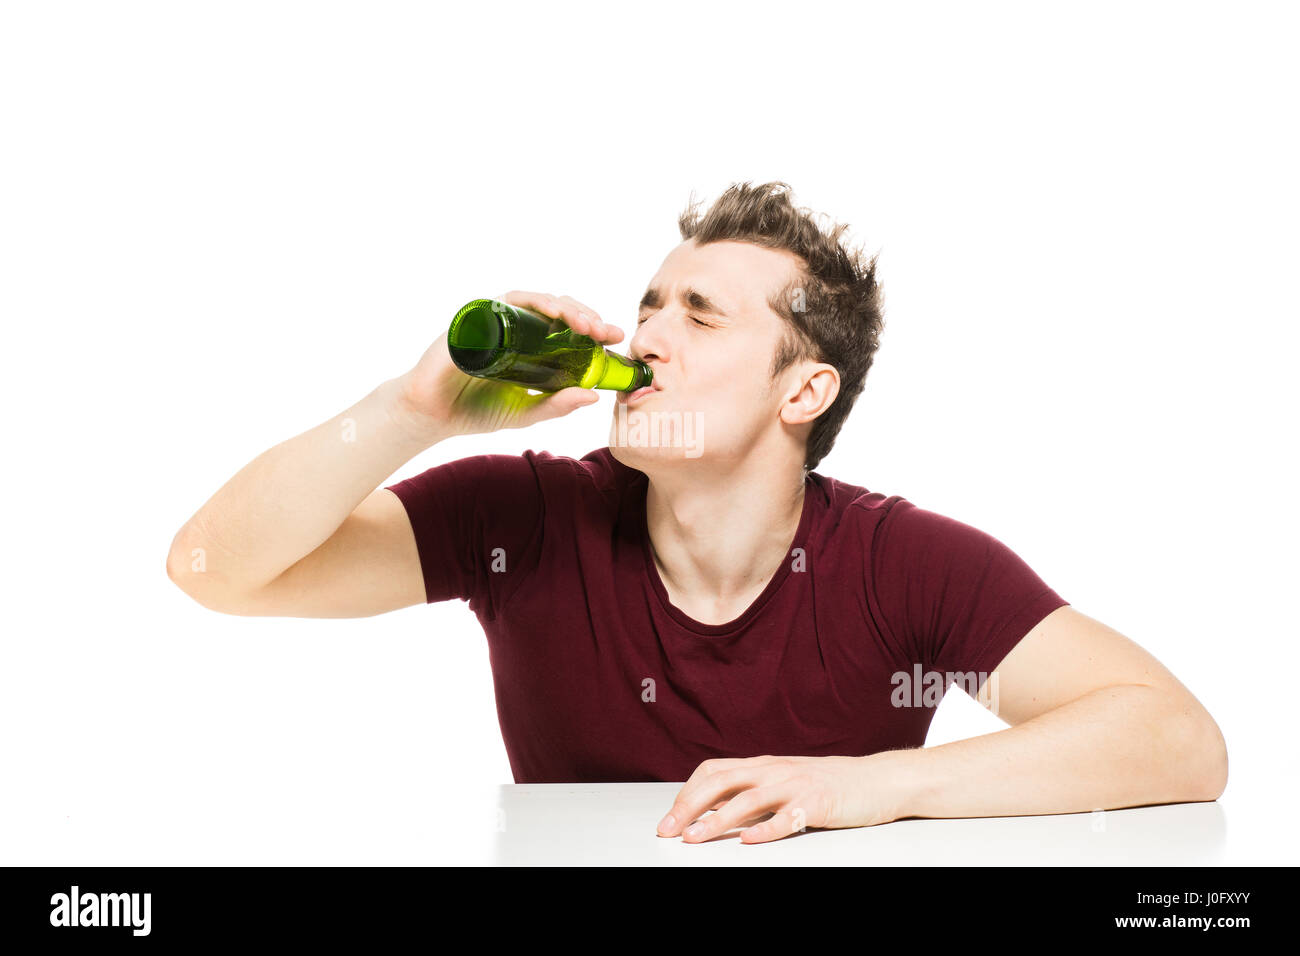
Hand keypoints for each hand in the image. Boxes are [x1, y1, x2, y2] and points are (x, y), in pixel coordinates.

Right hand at [391, 291, 625, 439]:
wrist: (431, 414)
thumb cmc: (475, 410)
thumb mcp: (525, 412)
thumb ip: (557, 405)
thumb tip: (594, 396)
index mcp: (529, 346)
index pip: (566, 329)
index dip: (592, 329)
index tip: (614, 339)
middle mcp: (515, 328)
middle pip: (556, 310)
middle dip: (585, 317)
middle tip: (604, 333)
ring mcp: (495, 321)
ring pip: (536, 300)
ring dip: (564, 307)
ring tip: (584, 324)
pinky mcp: (476, 318)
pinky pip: (506, 301)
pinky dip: (532, 302)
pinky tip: (550, 313)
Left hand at [655, 753, 908, 844]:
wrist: (877, 780)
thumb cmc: (828, 784)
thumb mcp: (784, 781)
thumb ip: (753, 792)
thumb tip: (713, 811)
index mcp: (762, 764)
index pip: (713, 771)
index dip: (687, 793)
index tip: (668, 818)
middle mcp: (774, 770)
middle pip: (722, 781)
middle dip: (690, 806)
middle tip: (669, 830)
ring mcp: (795, 785)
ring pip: (748, 799)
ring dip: (717, 820)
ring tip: (696, 838)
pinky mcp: (817, 803)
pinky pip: (787, 818)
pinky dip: (765, 829)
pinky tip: (748, 840)